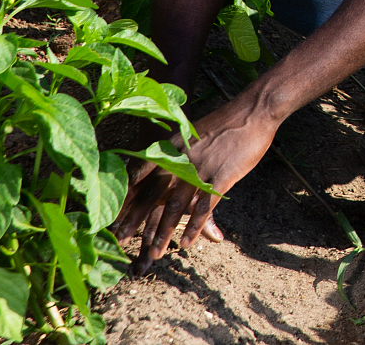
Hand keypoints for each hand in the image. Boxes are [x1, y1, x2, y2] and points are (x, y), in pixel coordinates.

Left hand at [114, 94, 276, 271]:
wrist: (252, 111)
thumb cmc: (223, 124)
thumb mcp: (192, 134)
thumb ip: (177, 152)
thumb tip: (165, 167)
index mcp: (170, 149)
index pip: (140, 176)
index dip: (126, 197)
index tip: (112, 216)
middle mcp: (180, 160)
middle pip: (152, 194)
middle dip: (135, 220)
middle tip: (120, 240)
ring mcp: (200, 169)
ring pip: (176, 206)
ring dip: (163, 232)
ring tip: (154, 255)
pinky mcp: (221, 176)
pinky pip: (204, 206)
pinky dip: (194, 226)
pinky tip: (186, 243)